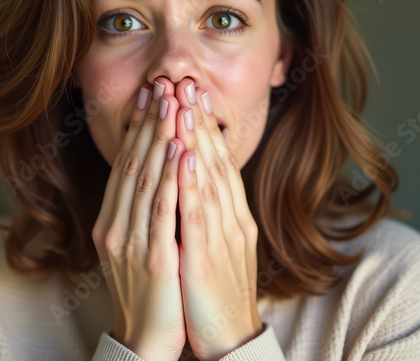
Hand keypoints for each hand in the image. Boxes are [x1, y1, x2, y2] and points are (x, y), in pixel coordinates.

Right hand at [92, 77, 187, 360]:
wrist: (146, 340)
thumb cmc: (149, 292)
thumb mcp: (135, 246)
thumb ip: (138, 211)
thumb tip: (151, 173)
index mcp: (110, 222)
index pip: (124, 166)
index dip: (137, 129)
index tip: (150, 96)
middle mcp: (114, 227)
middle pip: (132, 164)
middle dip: (149, 123)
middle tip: (161, 86)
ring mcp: (130, 242)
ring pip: (145, 180)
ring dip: (160, 139)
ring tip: (173, 105)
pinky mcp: (152, 257)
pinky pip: (161, 210)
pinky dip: (170, 178)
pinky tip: (180, 151)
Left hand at [173, 78, 262, 359]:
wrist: (229, 337)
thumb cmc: (218, 292)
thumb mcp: (219, 244)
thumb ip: (210, 212)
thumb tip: (193, 180)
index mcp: (235, 218)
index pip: (221, 163)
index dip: (207, 128)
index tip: (195, 95)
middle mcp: (233, 220)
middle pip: (217, 162)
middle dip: (201, 122)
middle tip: (188, 84)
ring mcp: (223, 237)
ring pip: (209, 179)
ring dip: (196, 140)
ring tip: (184, 106)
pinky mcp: (207, 256)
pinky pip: (198, 214)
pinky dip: (192, 182)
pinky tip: (185, 157)